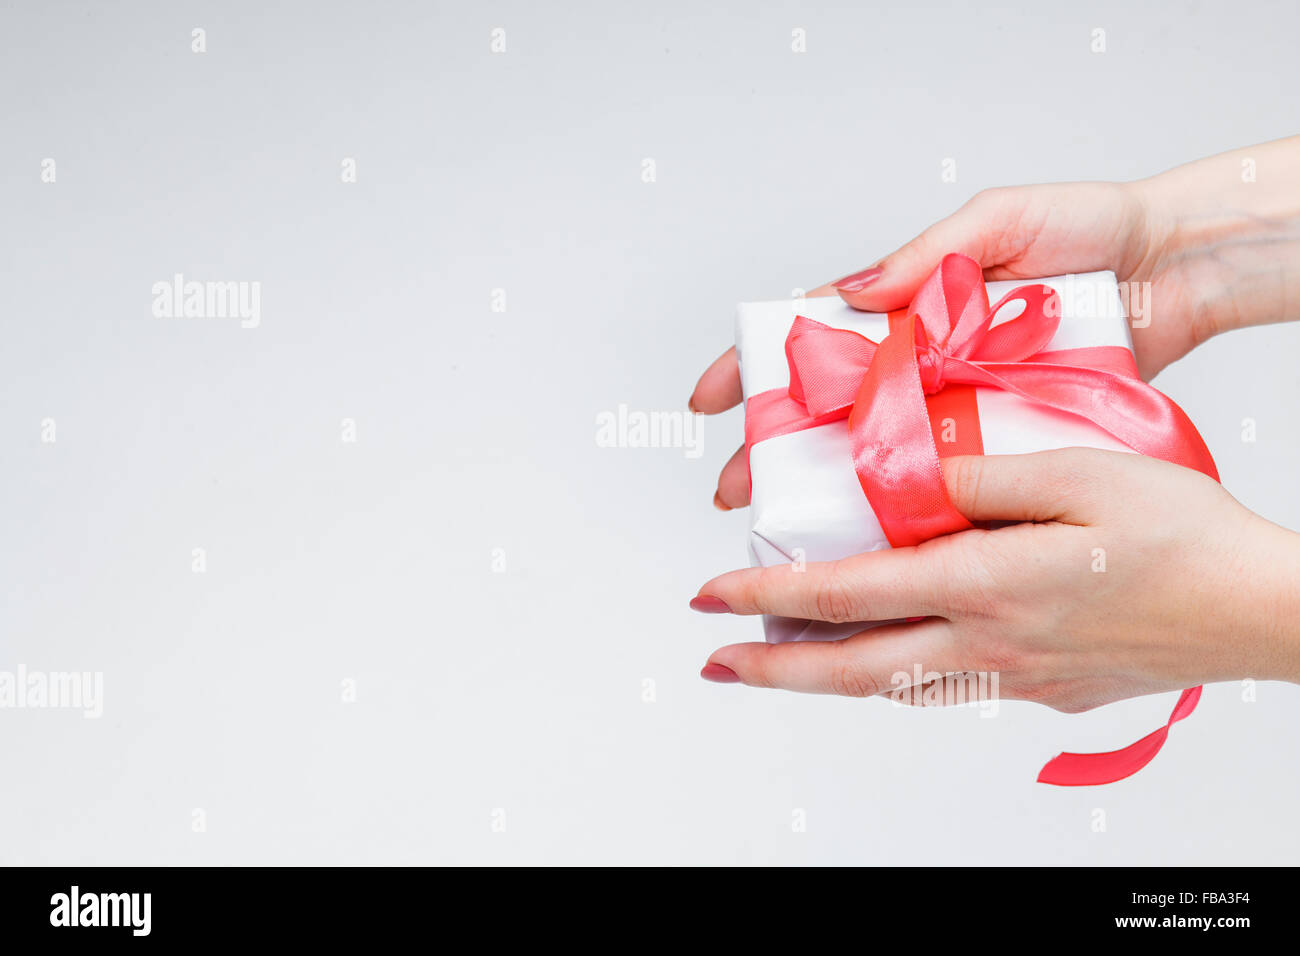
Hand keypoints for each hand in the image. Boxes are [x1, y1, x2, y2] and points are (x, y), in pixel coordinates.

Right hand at [691, 136, 1299, 510]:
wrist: (1174, 271)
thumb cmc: (1086, 230)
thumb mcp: (999, 222)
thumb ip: (928, 255)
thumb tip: (854, 292)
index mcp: (906, 308)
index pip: (810, 338)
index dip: (752, 366)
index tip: (708, 397)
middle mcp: (922, 363)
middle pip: (829, 411)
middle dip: (773, 453)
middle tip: (736, 495)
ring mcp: (960, 404)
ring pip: (881, 454)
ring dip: (832, 493)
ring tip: (793, 534)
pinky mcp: (1005, 437)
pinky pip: (952, 476)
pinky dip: (914, 508)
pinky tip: (881, 540)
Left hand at [692, 448, 1299, 708]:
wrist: (1258, 610)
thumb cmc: (1185, 537)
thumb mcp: (1082, 472)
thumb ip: (984, 474)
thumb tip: (915, 476)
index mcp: (987, 584)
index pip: (848, 595)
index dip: (769, 597)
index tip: (713, 594)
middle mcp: (988, 644)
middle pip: (850, 669)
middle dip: (770, 667)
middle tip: (712, 660)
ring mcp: (1014, 677)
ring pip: (892, 688)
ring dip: (823, 679)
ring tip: (775, 664)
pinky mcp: (1041, 691)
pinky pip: (944, 688)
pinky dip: (891, 678)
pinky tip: (881, 659)